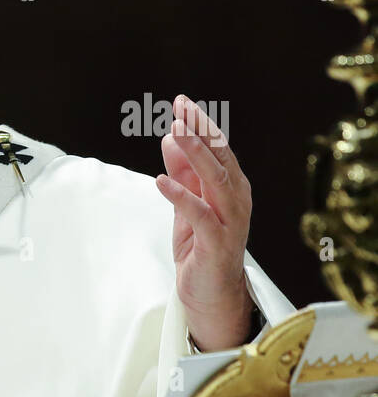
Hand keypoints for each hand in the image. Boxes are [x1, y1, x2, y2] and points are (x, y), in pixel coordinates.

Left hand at [155, 95, 254, 350]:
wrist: (210, 293)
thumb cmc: (200, 247)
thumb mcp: (186, 205)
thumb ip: (182, 174)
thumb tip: (170, 137)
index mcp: (232, 187)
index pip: (218, 148)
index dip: (201, 125)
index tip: (182, 102)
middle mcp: (237, 200)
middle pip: (220, 158)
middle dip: (200, 131)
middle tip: (181, 107)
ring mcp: (231, 221)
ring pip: (215, 180)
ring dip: (195, 154)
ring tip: (175, 132)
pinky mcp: (217, 242)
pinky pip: (199, 214)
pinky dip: (180, 196)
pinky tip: (160, 180)